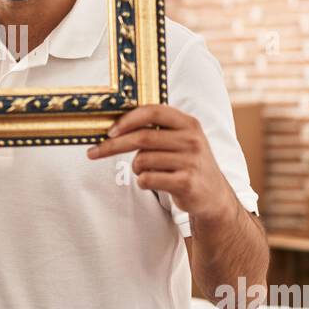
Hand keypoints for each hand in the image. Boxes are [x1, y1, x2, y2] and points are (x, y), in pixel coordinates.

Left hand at [86, 104, 237, 226]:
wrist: (215, 197)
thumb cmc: (189, 165)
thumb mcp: (182, 141)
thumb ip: (157, 131)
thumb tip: (116, 126)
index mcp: (189, 123)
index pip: (154, 111)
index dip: (128, 119)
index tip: (109, 130)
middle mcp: (192, 139)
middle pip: (142, 137)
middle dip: (113, 146)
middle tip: (93, 152)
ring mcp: (191, 161)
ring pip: (143, 160)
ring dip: (136, 168)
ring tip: (147, 172)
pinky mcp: (187, 182)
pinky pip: (148, 179)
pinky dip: (143, 182)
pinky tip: (155, 183)